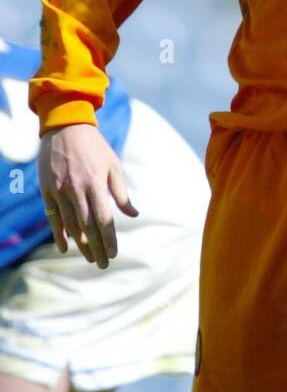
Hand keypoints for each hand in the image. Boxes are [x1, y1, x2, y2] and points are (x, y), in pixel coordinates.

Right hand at [38, 124, 137, 268]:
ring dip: (80, 245)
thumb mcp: (114, 165)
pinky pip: (53, 218)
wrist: (65, 127)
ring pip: (70, 225)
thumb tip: (133, 214)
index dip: (109, 239)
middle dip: (96, 248)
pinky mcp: (47, 190)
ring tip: (90, 259)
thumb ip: (121, 193)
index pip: (104, 219)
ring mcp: (59, 191)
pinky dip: (59, 234)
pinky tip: (65, 248)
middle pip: (88, 227)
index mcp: (96, 184)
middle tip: (103, 264)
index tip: (114, 254)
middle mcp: (77, 190)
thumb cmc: (95, 147)